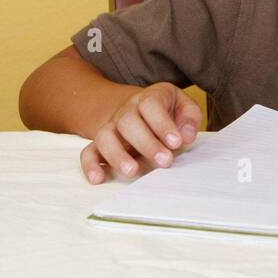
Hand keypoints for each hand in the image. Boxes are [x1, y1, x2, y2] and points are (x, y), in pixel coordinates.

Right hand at [80, 83, 201, 183]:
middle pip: (127, 121)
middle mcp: (126, 110)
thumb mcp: (185, 107)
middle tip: (165, 161)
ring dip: (117, 155)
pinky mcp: (101, 144)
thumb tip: (186, 135)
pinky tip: (98, 179)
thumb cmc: (169, 111)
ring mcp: (112, 127)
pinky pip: (88, 152)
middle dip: (146, 144)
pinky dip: (90, 165)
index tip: (176, 142)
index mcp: (149, 97)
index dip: (162, 124)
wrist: (142, 109)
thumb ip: (189, 118)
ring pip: (105, 136)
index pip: (151, 105)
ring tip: (132, 172)